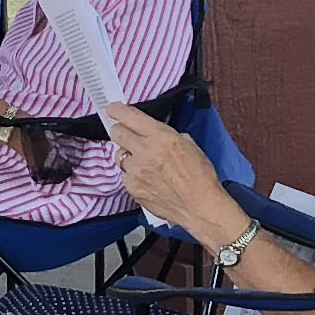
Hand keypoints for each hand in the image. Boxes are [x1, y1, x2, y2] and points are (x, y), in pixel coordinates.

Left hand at [107, 103, 232, 243]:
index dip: (117, 110)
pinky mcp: (131, 187)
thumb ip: (166, 135)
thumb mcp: (188, 143)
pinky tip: (148, 178)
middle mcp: (143, 151)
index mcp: (160, 136)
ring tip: (144, 163)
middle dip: (121, 131)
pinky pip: (124, 175)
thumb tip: (152, 133)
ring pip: (118, 155)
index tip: (114, 109)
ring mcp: (135, 171)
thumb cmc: (200, 176)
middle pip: (116, 132)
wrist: (199, 206)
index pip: (128, 116)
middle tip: (129, 135)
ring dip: (128, 155)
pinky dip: (132, 174)